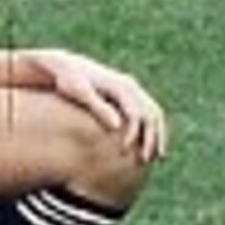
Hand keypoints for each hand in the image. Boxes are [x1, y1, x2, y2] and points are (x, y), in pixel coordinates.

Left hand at [27, 48, 168, 162]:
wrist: (65, 64)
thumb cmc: (68, 80)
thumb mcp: (80, 92)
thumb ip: (98, 108)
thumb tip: (117, 127)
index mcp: (121, 86)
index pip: (136, 115)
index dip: (134, 134)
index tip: (125, 151)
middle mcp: (131, 86)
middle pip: (151, 115)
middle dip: (152, 138)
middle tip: (147, 160)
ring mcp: (132, 88)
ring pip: (154, 114)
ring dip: (158, 135)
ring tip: (157, 157)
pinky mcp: (129, 93)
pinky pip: (148, 112)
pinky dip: (153, 128)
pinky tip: (150, 144)